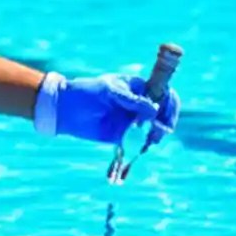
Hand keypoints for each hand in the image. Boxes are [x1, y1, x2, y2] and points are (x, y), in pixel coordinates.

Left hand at [34, 72, 180, 145]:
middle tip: (158, 130)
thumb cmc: (86, 92)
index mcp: (138, 88)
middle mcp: (139, 104)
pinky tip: (141, 148)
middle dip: (165, 122)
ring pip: (154, 130)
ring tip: (149, 139)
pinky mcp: (124, 136)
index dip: (170, 103)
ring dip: (156, 136)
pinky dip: (142, 147)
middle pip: (163, 113)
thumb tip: (155, 110)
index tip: (165, 113)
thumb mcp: (109, 92)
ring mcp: (133, 120)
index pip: (163, 93)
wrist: (65, 109)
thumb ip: (131, 101)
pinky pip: (138, 143)